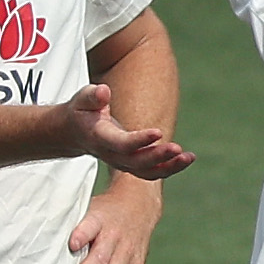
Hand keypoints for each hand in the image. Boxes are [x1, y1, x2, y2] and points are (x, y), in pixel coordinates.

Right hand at [64, 83, 192, 180]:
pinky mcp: (131, 163)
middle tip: (178, 149)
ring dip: (169, 167)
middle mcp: (111, 154)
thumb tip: (104, 92)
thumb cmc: (81, 110)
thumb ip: (92, 96)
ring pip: (146, 172)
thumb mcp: (81, 98)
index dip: (140, 140)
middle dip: (158, 157)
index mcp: (100, 138)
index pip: (121, 143)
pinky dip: (170, 167)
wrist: (74, 133)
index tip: (159, 132)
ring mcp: (122, 162)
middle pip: (136, 162)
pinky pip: (151, 171)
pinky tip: (187, 158)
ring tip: (189, 157)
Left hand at [66, 174, 163, 263]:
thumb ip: (73, 225)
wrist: (139, 204)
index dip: (82, 235)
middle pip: (101, 259)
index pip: (91, 227)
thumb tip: (48, 243)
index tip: (72, 244)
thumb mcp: (89, 208)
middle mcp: (116, 238)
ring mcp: (127, 254)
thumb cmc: (105, 211)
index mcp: (101, 220)